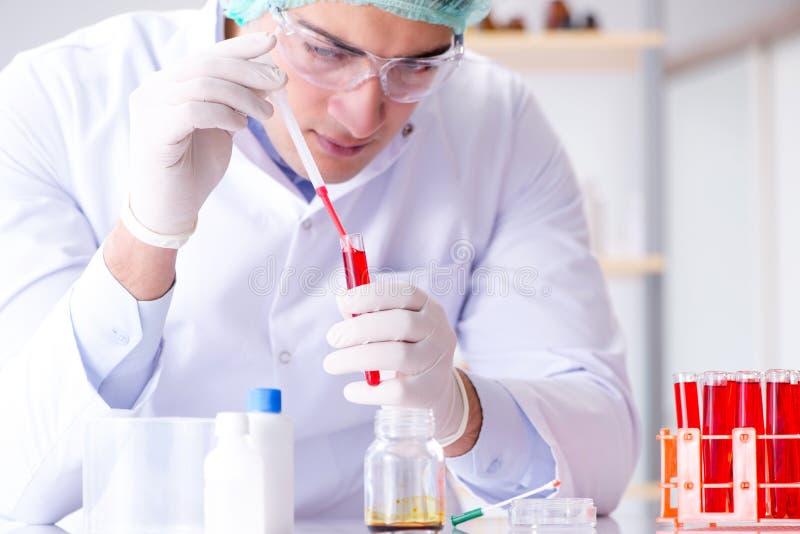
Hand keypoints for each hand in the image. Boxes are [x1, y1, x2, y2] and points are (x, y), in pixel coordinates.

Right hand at [127, 32, 284, 238]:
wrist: (169, 209)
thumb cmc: (192, 169)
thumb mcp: (222, 126)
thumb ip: (236, 101)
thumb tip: (267, 77)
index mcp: (170, 83)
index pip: (207, 55)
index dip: (240, 48)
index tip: (272, 43)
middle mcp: (155, 89)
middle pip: (208, 64)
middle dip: (250, 71)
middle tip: (279, 84)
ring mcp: (150, 108)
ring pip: (204, 84)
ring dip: (244, 96)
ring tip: (264, 114)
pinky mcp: (154, 131)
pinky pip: (195, 110)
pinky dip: (224, 114)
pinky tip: (239, 127)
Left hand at [324, 281, 468, 445]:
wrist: (434, 390)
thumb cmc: (402, 348)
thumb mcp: (389, 326)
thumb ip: (365, 311)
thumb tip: (342, 297)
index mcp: (429, 308)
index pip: (406, 293)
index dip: (373, 295)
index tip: (343, 302)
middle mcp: (439, 332)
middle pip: (402, 324)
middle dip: (360, 328)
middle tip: (332, 337)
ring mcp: (437, 363)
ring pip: (398, 356)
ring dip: (357, 358)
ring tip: (331, 364)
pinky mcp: (429, 392)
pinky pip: (397, 392)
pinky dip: (368, 391)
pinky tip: (350, 390)